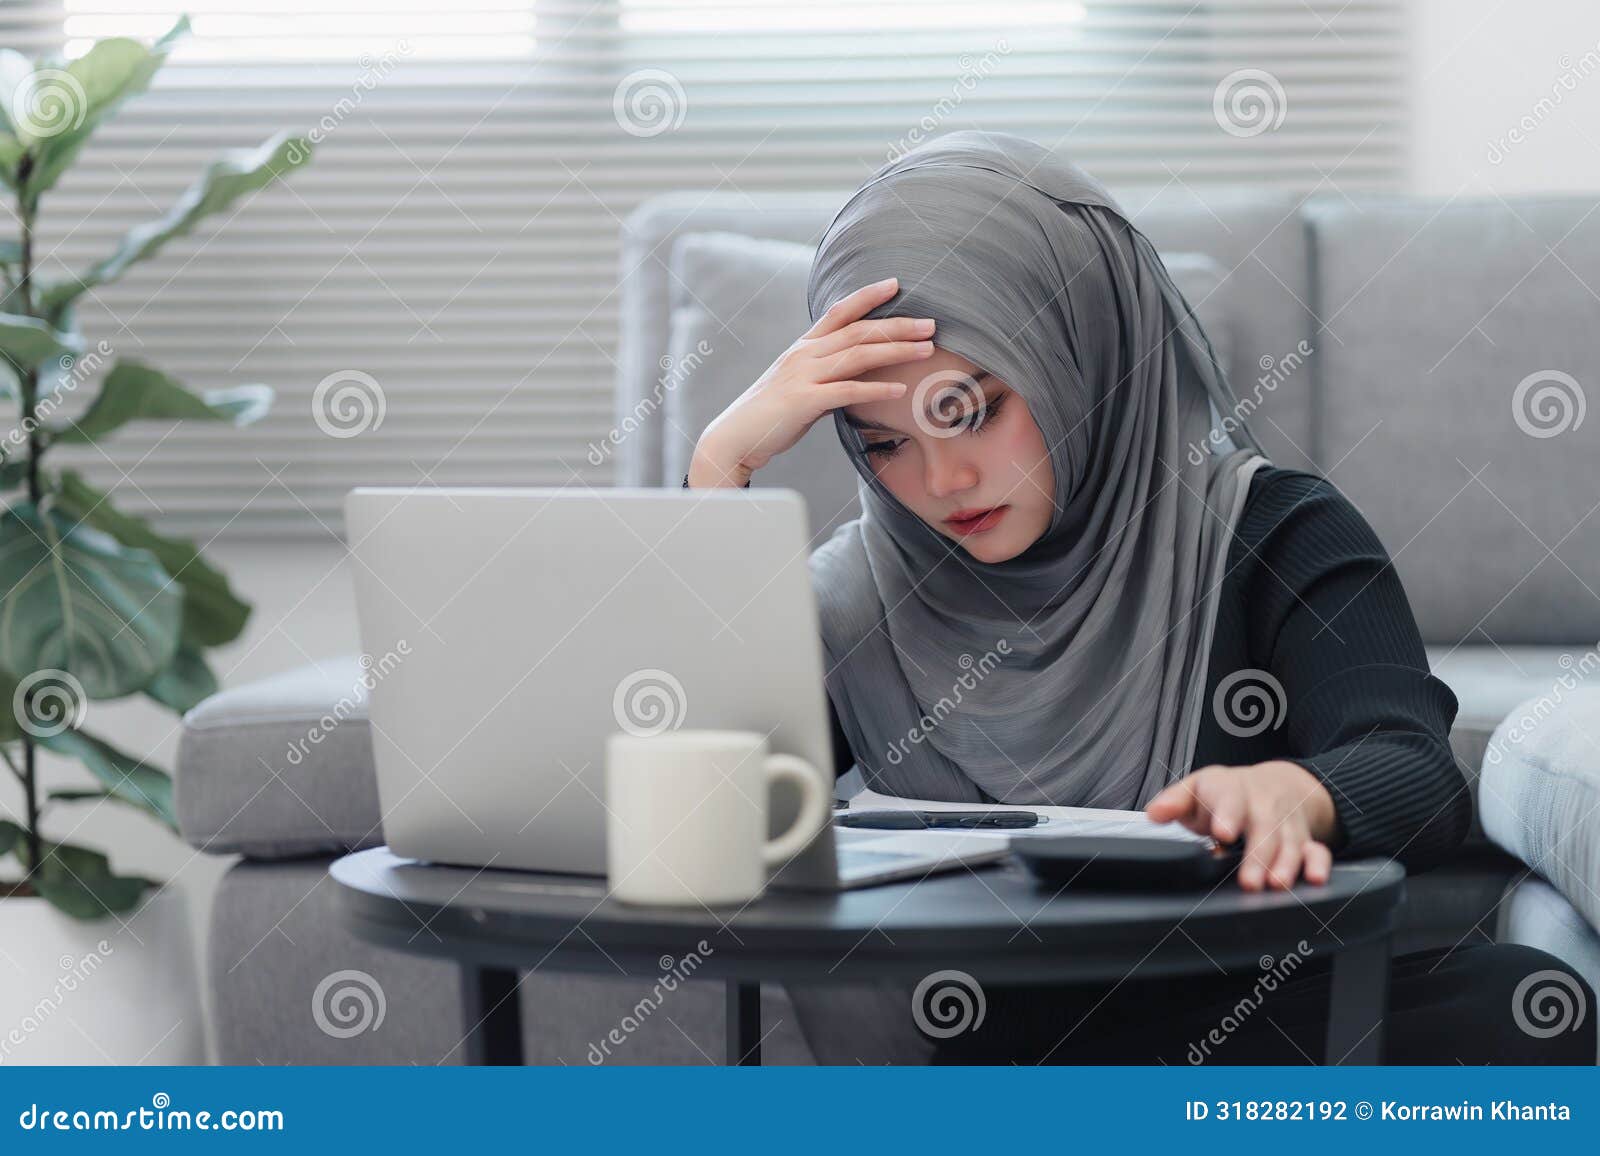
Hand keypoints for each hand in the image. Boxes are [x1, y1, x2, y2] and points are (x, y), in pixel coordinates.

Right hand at [687, 276, 934, 485]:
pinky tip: (899, 389)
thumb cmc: (770, 415)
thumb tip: (856, 381)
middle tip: (932, 324)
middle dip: (898, 326)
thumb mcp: (800, 387)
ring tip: (926, 350)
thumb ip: (827, 378)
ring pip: (858, 356)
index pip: (840, 311)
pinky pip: (847, 391)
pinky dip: (875, 388)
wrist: (734, 437)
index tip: (896, 284)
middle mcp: (805, 354)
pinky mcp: (804, 401)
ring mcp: (804, 375)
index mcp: (804, 347)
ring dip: (896, 351)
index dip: (868, 295)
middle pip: (858, 331)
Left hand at [1144, 760, 1338, 891]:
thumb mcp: (1198, 789)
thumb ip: (1175, 802)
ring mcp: (1285, 823)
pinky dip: (1318, 863)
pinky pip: (1317, 850)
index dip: (1227, 815)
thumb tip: (1154, 813)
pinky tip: (1314, 878)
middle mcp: (1261, 805)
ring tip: (1276, 885)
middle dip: (1257, 855)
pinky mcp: (1304, 839)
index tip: (1222, 832)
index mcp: (1231, 791)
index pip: (1228, 799)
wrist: (1277, 783)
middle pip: (1262, 828)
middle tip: (1249, 881)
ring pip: (1289, 842)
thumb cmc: (1228, 793)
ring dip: (1285, 864)